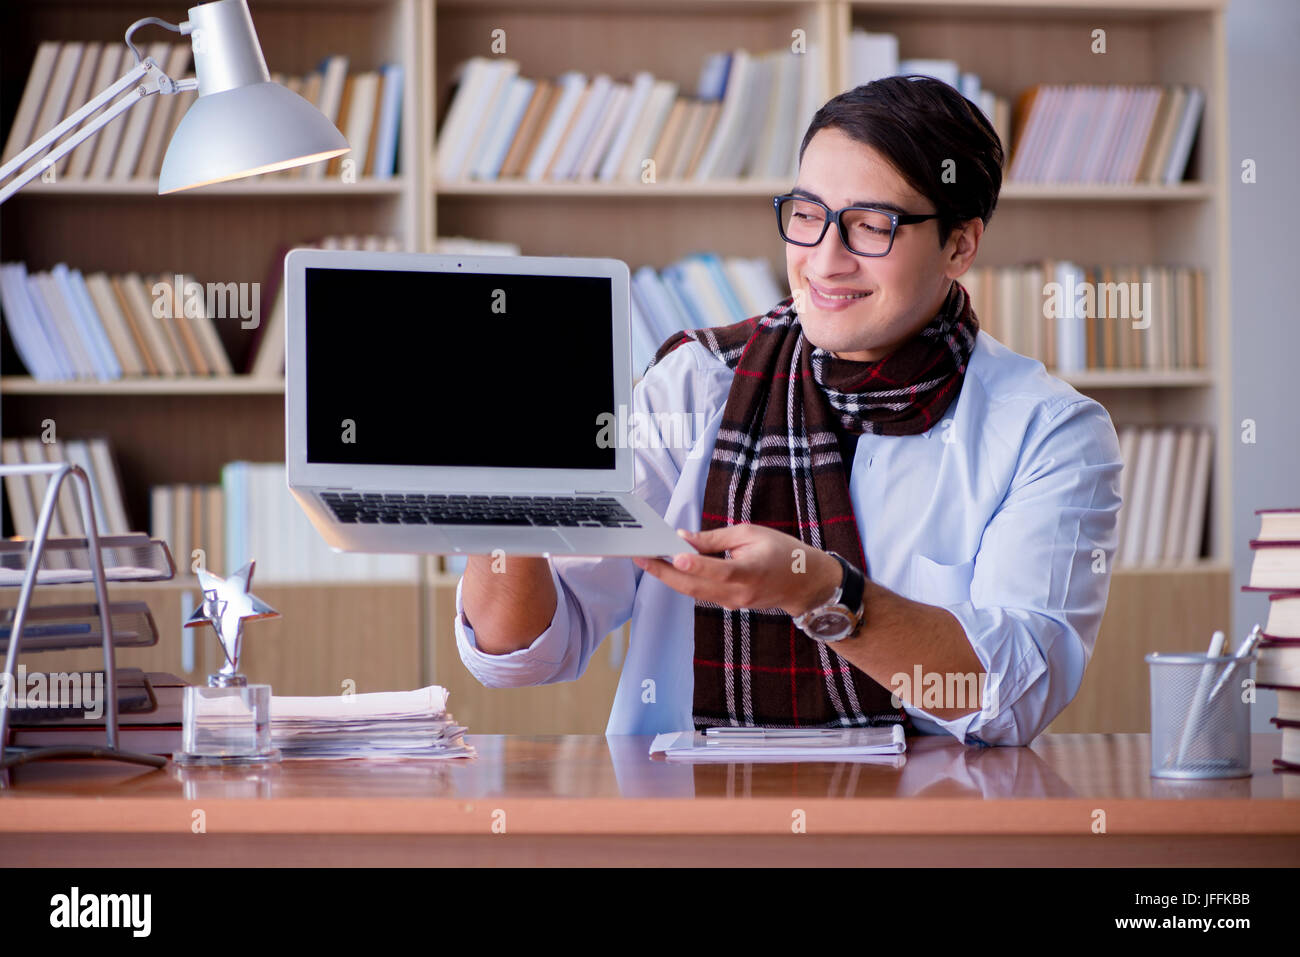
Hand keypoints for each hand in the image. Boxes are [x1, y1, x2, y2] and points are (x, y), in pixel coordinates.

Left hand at [632, 525, 841, 616]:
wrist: (804, 583)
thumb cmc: (781, 552)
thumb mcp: (751, 534)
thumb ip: (715, 538)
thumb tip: (684, 539)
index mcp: (749, 572)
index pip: (719, 570)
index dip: (697, 564)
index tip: (676, 556)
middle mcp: (739, 592)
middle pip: (696, 586)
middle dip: (665, 572)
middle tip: (641, 557)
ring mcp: (733, 602)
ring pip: (694, 592)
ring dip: (669, 577)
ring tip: (647, 560)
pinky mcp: (729, 604)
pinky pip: (701, 593)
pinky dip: (684, 581)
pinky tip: (668, 568)